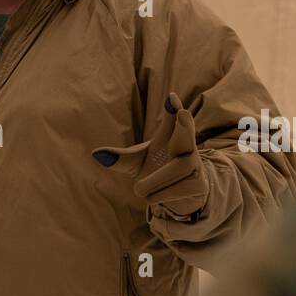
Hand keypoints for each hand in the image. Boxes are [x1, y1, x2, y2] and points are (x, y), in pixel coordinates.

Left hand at [91, 91, 208, 219]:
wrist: (175, 197)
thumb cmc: (155, 170)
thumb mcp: (136, 162)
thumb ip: (119, 158)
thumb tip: (95, 154)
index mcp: (170, 135)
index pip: (173, 119)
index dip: (173, 109)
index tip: (171, 97)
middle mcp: (186, 146)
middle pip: (186, 135)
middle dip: (185, 125)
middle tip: (182, 114)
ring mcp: (196, 164)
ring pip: (175, 170)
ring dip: (153, 182)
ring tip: (141, 188)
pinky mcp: (199, 185)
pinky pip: (176, 190)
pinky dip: (159, 195)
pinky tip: (155, 195)